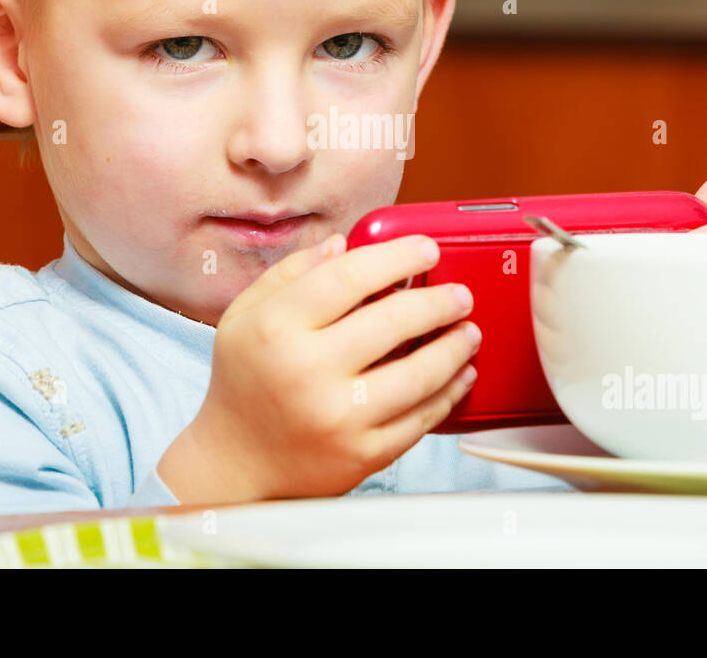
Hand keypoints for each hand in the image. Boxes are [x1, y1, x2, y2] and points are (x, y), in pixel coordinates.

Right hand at [158, 232, 478, 503]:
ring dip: (455, 347)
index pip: (348, 276)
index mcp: (276, 328)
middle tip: (459, 294)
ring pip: (419, 373)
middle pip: (393, 321)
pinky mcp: (362, 454)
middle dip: (439, 301)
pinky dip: (449, 393)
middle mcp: (307, 371)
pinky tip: (459, 374)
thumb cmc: (246, 380)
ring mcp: (338, 417)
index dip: (397, 257)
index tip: (427, 249)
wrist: (236, 462)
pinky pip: (420, 419)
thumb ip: (290, 273)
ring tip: (469, 331)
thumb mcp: (246, 315)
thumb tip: (342, 245)